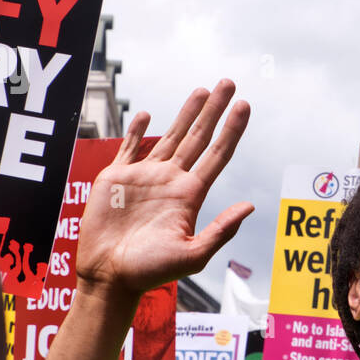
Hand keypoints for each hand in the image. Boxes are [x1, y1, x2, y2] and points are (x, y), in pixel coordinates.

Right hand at [76, 81, 252, 297]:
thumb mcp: (192, 255)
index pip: (217, 154)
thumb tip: (250, 206)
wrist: (109, 276)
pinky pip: (129, 147)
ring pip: (170, 136)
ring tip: (202, 90)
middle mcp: (171, 181)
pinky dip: (136, 130)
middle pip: (198, 137)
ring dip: (186, 113)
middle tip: (229, 83)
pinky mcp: (115, 177)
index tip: (244, 105)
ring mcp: (144, 177)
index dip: (231, 130)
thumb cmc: (150, 272)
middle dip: (214, 110)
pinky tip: (148, 115)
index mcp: (190, 195)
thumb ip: (220, 231)